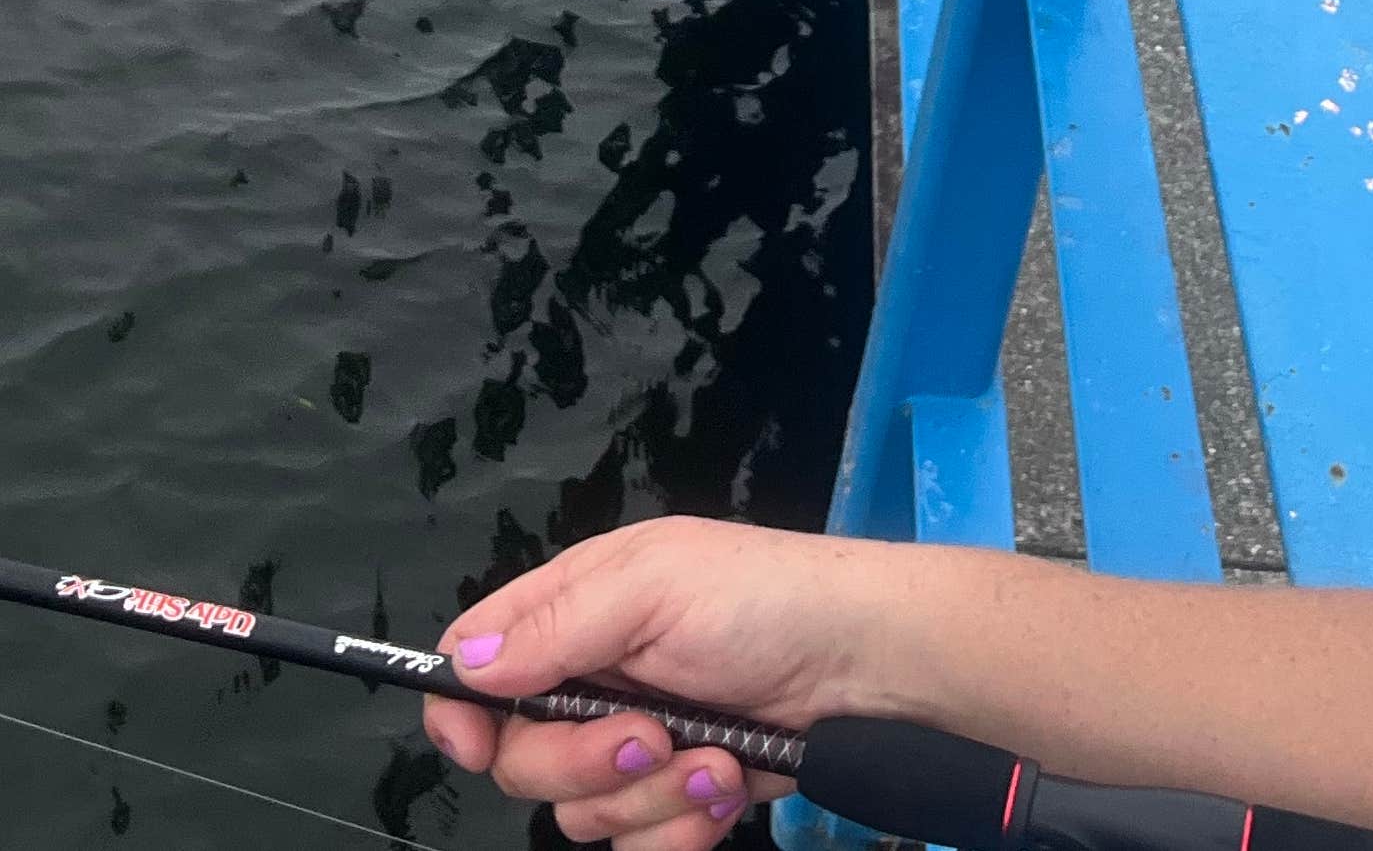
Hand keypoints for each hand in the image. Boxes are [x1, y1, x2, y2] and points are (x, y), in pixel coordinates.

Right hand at [423, 518, 890, 848]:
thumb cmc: (768, 599)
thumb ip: (559, 624)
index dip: (464, 708)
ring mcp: (640, 740)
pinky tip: (729, 787)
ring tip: (717, 756)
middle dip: (584, 760)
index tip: (478, 743)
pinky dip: (681, 827)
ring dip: (651, 795)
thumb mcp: (658, 584)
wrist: (871, 665)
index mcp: (582, 606)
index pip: (478, 661)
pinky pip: (638, 844)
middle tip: (651, 735)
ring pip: (580, 812)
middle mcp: (599, 675)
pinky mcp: (680, 793)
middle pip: (520, 756)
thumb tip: (465, 666)